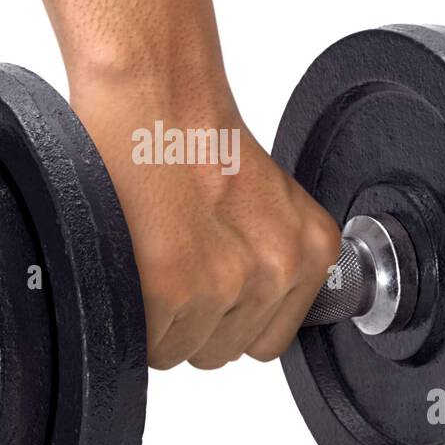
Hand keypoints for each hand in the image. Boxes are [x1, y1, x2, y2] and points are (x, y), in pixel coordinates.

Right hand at [70, 73, 342, 369]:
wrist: (153, 93)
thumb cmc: (192, 136)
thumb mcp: (267, 202)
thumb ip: (268, 260)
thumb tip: (243, 313)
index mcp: (311, 250)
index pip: (267, 340)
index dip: (227, 314)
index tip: (206, 275)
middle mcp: (277, 269)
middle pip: (223, 349)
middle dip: (193, 317)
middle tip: (175, 255)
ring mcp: (226, 282)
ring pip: (182, 351)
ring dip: (160, 318)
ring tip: (155, 253)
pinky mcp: (172, 288)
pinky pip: (148, 343)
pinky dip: (133, 312)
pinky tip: (138, 259)